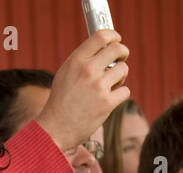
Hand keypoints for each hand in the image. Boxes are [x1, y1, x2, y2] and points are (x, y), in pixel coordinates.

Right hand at [36, 29, 130, 152]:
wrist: (56, 127)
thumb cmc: (61, 101)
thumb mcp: (66, 73)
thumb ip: (82, 60)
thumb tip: (101, 50)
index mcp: (76, 60)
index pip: (101, 36)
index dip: (113, 36)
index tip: (117, 39)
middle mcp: (88, 70)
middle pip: (118, 49)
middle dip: (123, 53)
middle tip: (121, 59)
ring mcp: (99, 86)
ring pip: (124, 70)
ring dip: (121, 76)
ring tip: (111, 84)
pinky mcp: (107, 103)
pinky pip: (125, 91)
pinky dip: (120, 95)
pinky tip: (110, 99)